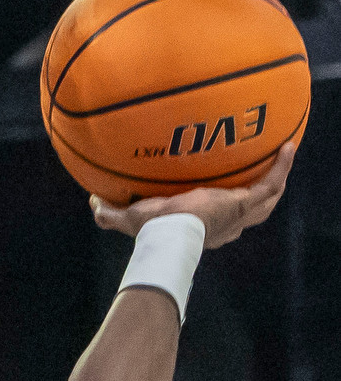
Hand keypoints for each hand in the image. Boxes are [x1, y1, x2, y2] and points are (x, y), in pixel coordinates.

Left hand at [92, 141, 296, 249]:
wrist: (173, 234)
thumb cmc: (153, 231)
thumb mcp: (129, 218)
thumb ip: (109, 212)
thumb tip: (93, 200)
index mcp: (205, 226)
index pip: (221, 220)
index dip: (225, 210)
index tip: (222, 193)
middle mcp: (228, 223)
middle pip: (251, 211)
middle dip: (257, 195)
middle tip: (261, 173)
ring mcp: (240, 214)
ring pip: (267, 198)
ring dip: (276, 178)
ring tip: (282, 155)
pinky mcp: (245, 202)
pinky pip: (272, 183)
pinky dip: (282, 166)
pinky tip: (287, 145)